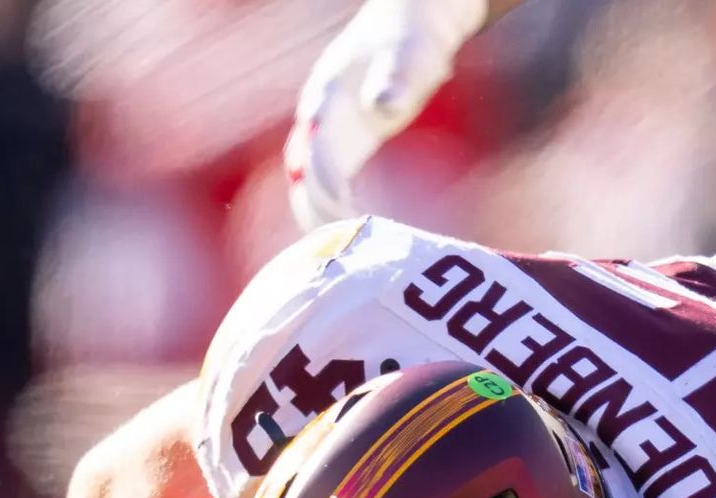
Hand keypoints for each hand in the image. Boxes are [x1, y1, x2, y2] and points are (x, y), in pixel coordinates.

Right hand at [284, 0, 487, 229]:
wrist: (407, 27)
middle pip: (303, 169)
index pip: (316, 147)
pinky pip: (327, 179)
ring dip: (316, 213)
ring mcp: (326, 128)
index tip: (337, 215)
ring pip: (308, 178)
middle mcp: (318, 114)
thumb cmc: (412, 41)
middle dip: (314, 208)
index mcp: (328, 94)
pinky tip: (347, 233)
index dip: (322, 183)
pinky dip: (330, 206)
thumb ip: (395, 80)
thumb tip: (380, 107)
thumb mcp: (410, 57)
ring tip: (336, 252)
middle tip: (337, 247)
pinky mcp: (341, 141)